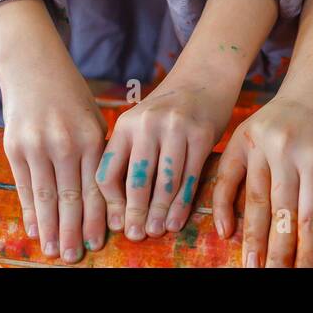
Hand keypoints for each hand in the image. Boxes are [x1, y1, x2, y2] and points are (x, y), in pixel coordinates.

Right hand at [0, 51, 108, 263]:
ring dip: (51, 227)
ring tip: (54, 251)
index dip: (98, 217)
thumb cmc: (70, 96)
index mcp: (92, 137)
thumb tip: (104, 196)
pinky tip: (35, 229)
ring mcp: (37, 146)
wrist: (34, 66)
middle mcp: (65, 143)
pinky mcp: (15, 147)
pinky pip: (24, 186)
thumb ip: (98, 154)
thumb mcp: (93, 119)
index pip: (97, 186)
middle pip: (71, 197)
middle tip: (75, 256)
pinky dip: (30, 210)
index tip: (101, 241)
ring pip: (46, 196)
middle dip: (75, 230)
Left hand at [96, 75, 236, 240]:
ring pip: (165, 182)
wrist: (204, 77)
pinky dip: (182, 203)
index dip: (111, 203)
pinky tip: (177, 219)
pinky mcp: (202, 134)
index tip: (116, 223)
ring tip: (156, 231)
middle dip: (135, 213)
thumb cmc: (169, 109)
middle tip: (135, 236)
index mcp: (126, 125)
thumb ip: (130, 156)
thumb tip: (119, 207)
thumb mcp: (141, 125)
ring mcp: (176, 128)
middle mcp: (148, 125)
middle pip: (137, 180)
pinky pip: (190, 176)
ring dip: (160, 212)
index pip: (108, 172)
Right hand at [211, 73, 312, 266]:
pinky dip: (223, 205)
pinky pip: (227, 176)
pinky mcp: (243, 135)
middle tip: (274, 279)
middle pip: (281, 217)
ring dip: (253, 240)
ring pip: (255, 201)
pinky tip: (225, 232)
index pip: (312, 221)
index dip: (309, 256)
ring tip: (252, 268)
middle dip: (279, 256)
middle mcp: (288, 149)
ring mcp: (262, 141)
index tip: (308, 276)